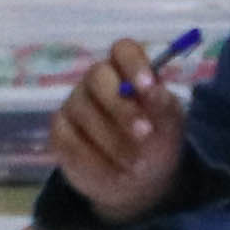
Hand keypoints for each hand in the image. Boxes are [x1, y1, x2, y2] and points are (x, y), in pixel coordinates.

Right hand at [47, 42, 190, 222]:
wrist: (139, 179)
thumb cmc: (156, 139)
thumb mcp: (169, 124)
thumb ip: (163, 106)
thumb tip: (155, 90)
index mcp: (126, 69)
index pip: (123, 50)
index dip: (134, 64)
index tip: (148, 86)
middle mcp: (96, 81)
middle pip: (98, 77)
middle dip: (122, 106)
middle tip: (145, 133)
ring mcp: (74, 105)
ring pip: (85, 114)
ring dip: (114, 141)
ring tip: (138, 165)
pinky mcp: (60, 133)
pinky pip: (70, 142)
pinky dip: (95, 161)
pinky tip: (115, 174)